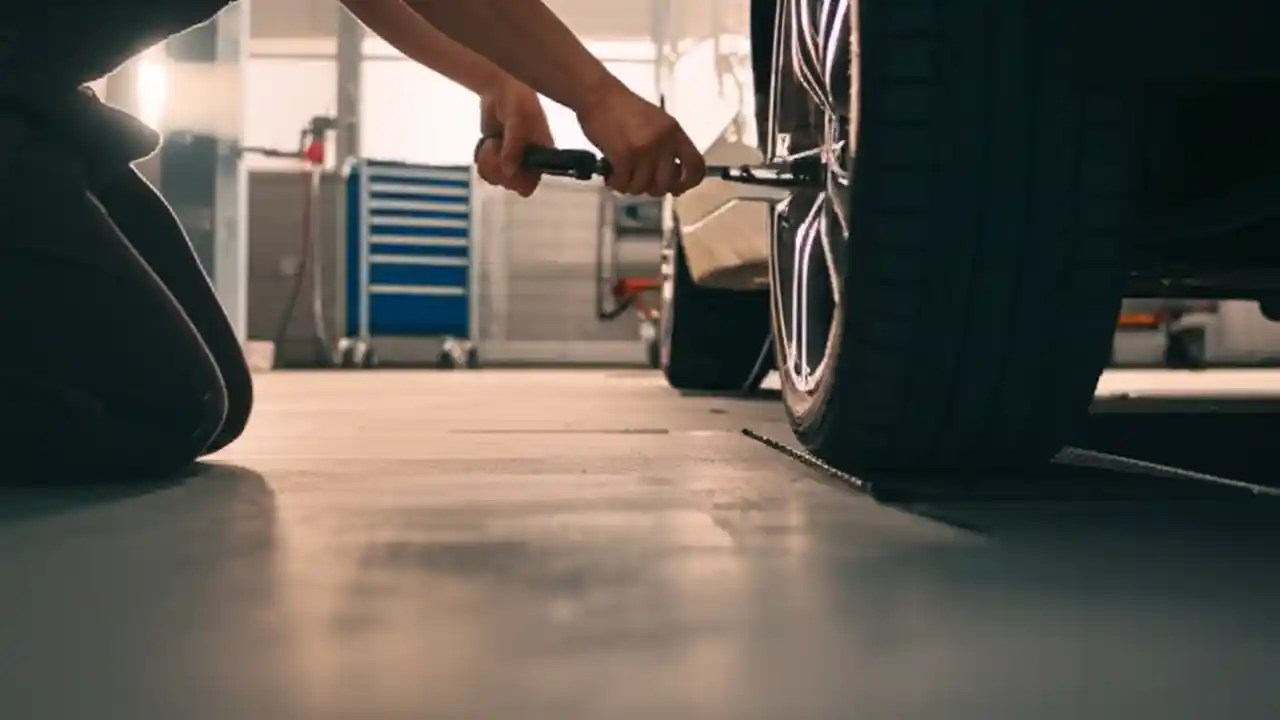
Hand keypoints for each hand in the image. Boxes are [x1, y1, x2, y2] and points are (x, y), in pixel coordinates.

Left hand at [475, 77, 552, 196]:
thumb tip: (509, 171)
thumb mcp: (517, 120)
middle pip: (511, 185)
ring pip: (496, 180)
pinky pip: (486, 171)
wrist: (500, 89)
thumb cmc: (517, 100)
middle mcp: (529, 162)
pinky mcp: (497, 157)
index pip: (531, 183)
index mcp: (542, 156)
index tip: (507, 165)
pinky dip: (482, 159)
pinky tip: (486, 145)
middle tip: (496, 148)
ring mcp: (511, 161)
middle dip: (498, 169)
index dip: (516, 179)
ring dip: (488, 163)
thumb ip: (514, 145)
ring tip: (490, 144)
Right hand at [575, 80, 705, 196]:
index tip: (676, 188)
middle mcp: (663, 142)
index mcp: (675, 132)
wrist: (598, 96)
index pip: (696, 165)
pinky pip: (623, 183)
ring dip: (630, 187)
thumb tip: (672, 177)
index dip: (688, 183)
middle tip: (640, 183)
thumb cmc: (624, 108)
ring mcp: (644, 150)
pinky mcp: (624, 156)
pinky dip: (616, 183)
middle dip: (652, 189)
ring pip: (642, 186)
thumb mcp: (656, 122)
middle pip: (666, 183)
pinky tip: (611, 177)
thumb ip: (666, 146)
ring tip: (621, 177)